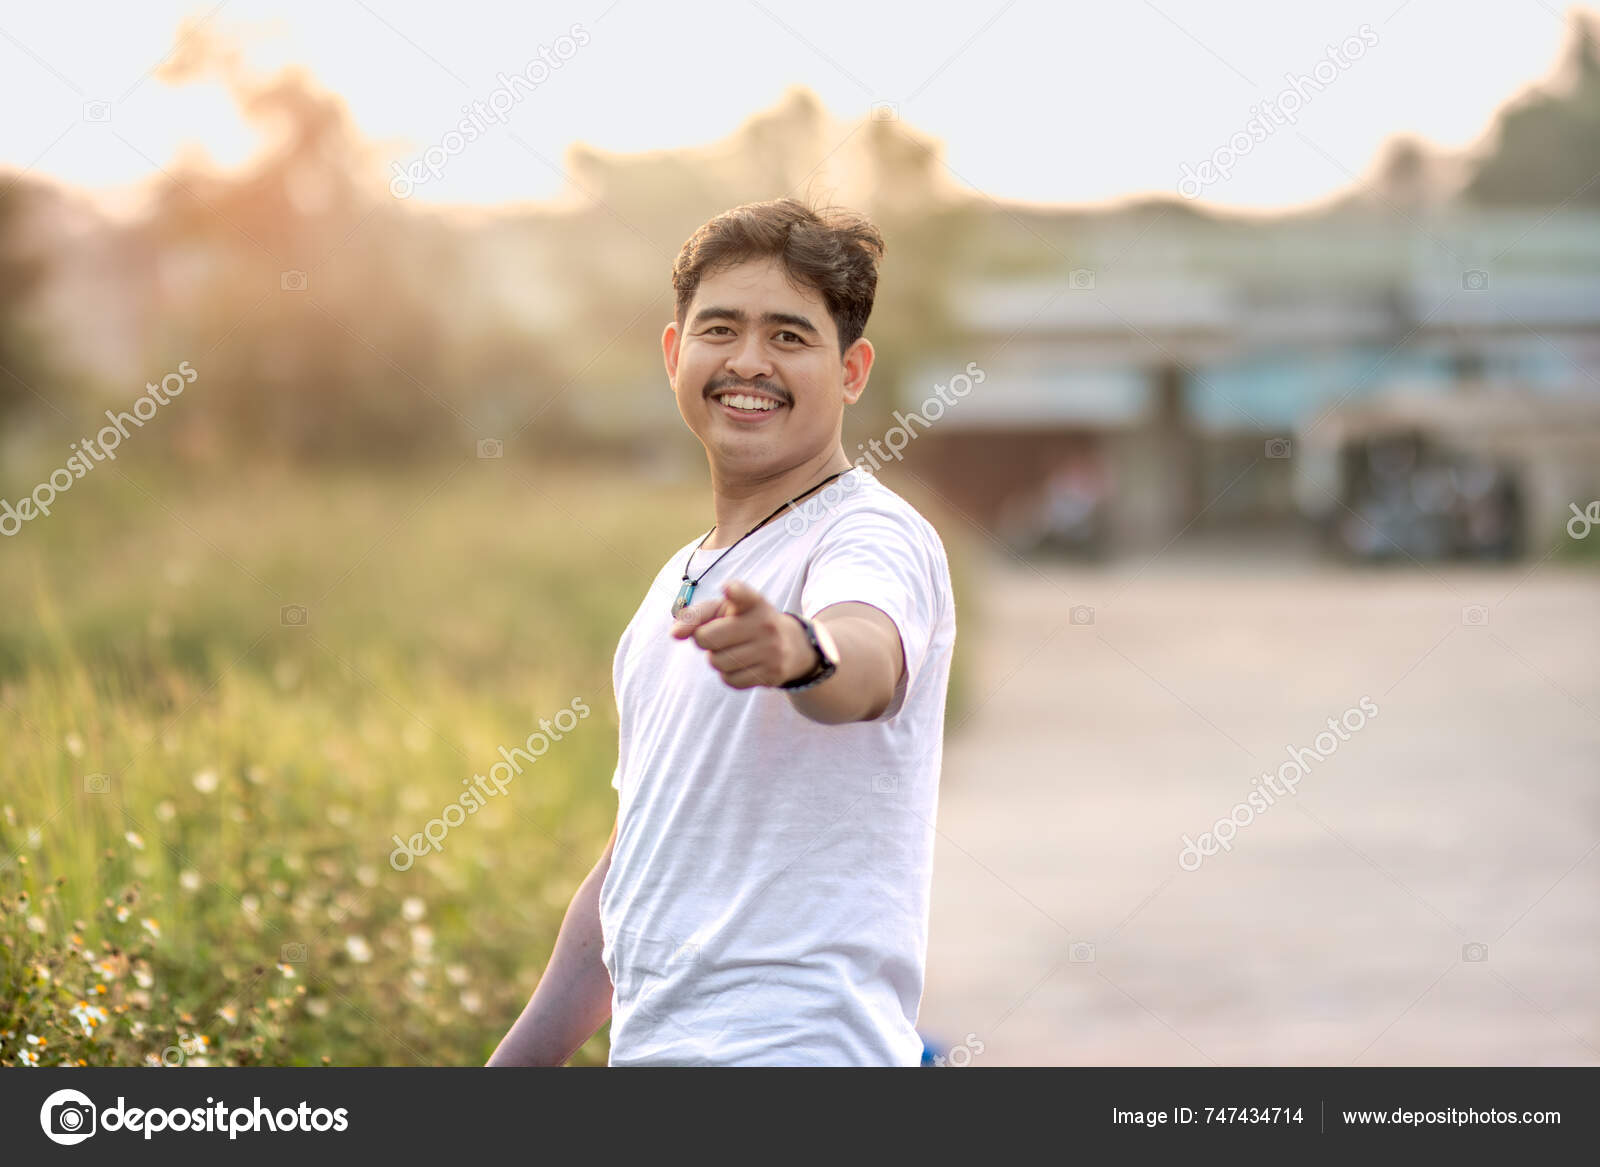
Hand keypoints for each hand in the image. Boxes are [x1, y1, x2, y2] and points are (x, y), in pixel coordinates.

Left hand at [669, 579, 814, 688]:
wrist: (792, 645)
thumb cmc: (745, 623)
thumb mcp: (725, 610)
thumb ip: (696, 615)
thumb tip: (674, 634)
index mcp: (753, 602)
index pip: (743, 595)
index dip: (735, 592)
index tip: (728, 590)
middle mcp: (764, 624)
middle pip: (708, 637)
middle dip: (703, 639)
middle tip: (715, 636)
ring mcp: (770, 650)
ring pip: (717, 662)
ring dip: (716, 658)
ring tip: (731, 650)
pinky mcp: (771, 674)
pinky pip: (730, 680)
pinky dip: (728, 675)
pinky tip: (742, 664)